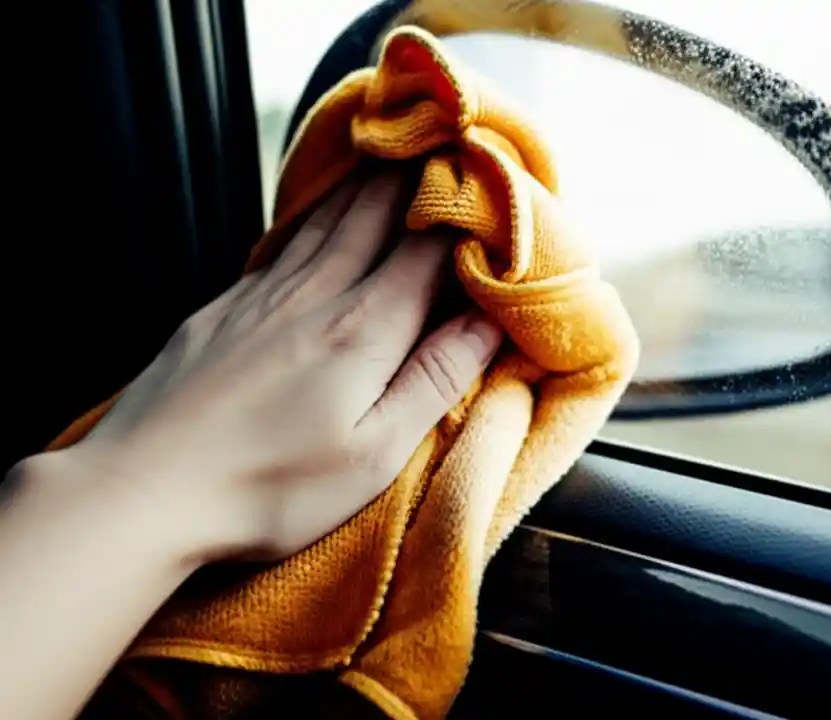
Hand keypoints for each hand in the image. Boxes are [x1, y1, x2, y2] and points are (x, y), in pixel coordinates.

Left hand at [50, 170, 502, 561]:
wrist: (143, 490)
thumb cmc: (268, 488)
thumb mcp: (374, 454)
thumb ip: (434, 380)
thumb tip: (488, 321)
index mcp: (362, 331)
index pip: (426, 249)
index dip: (462, 214)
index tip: (491, 189)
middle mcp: (314, 297)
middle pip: (374, 216)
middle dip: (416, 178)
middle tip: (446, 144)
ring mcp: (261, 298)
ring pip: (326, 220)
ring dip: (366, 185)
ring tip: (393, 156)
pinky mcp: (223, 311)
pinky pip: (282, 244)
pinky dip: (314, 216)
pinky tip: (319, 215)